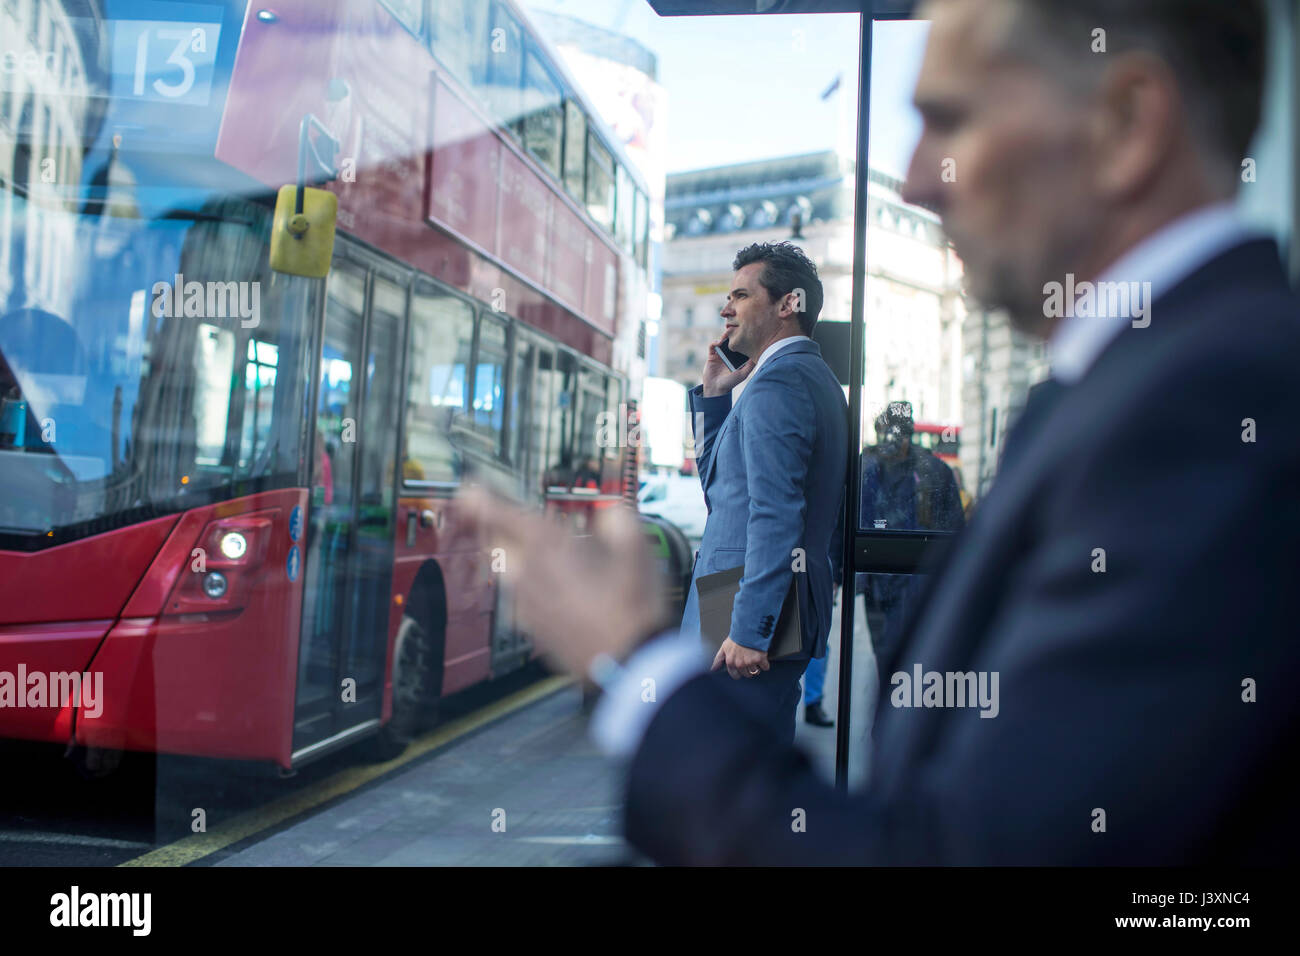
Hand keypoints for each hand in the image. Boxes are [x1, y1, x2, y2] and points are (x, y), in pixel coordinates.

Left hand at [457, 488, 665, 676]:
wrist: (629, 663)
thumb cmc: (633, 607)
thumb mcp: (638, 552)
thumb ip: (619, 523)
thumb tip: (611, 514)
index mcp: (550, 547)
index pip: (503, 515)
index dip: (481, 499)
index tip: (468, 489)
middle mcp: (529, 574)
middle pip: (493, 543)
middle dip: (491, 527)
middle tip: (499, 517)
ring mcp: (526, 605)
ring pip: (504, 572)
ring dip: (510, 556)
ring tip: (531, 552)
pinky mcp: (532, 629)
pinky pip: (518, 599)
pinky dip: (526, 586)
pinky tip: (552, 589)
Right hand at [702, 334, 755, 397]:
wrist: (716, 388)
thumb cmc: (731, 382)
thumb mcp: (743, 374)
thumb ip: (750, 365)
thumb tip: (760, 354)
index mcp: (737, 358)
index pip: (741, 345)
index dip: (743, 339)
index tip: (745, 333)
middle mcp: (729, 355)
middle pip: (732, 341)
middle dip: (733, 335)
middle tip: (735, 329)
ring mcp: (720, 354)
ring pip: (722, 341)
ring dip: (724, 336)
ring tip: (727, 334)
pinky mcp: (712, 355)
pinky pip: (712, 346)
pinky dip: (714, 342)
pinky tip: (718, 343)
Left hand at [710, 637, 769, 679]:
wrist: (748, 628)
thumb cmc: (736, 636)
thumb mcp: (724, 647)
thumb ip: (718, 659)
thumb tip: (713, 669)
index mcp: (731, 662)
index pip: (735, 675)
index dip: (739, 673)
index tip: (741, 669)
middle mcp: (740, 664)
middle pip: (746, 674)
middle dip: (748, 669)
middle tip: (749, 660)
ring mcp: (750, 662)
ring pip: (755, 671)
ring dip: (756, 666)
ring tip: (755, 657)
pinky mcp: (761, 659)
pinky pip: (765, 667)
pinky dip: (765, 664)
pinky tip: (763, 658)